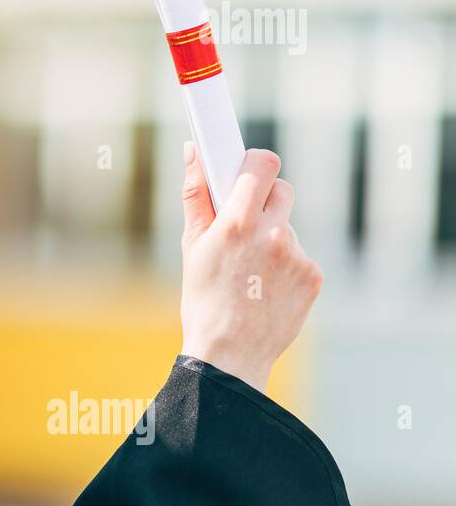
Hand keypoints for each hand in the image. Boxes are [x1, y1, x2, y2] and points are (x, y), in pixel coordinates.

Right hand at [179, 142, 322, 392]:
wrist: (230, 355)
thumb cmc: (202, 299)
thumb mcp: (192, 245)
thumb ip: (195, 193)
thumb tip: (194, 149)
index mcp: (237, 223)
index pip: (263, 165)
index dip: (255, 163)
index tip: (246, 169)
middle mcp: (273, 235)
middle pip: (281, 190)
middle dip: (264, 200)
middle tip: (244, 224)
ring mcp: (297, 256)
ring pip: (288, 226)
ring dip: (272, 237)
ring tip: (250, 272)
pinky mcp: (314, 275)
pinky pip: (300, 254)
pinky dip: (285, 265)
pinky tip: (266, 288)